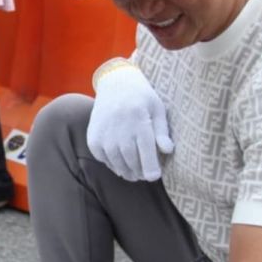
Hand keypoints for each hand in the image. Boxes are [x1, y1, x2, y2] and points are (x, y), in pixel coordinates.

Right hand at [88, 62, 172, 181]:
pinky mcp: (93, 138)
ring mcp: (104, 134)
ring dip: (127, 172)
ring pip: (117, 163)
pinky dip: (113, 164)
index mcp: (138, 119)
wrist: (115, 84)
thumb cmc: (142, 98)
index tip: (155, 177)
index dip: (151, 168)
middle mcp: (119, 128)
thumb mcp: (157, 109)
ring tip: (135, 174)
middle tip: (146, 175)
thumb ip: (162, 131)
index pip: (145, 151)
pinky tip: (121, 162)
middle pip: (131, 160)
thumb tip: (168, 150)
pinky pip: (103, 159)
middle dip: (140, 172)